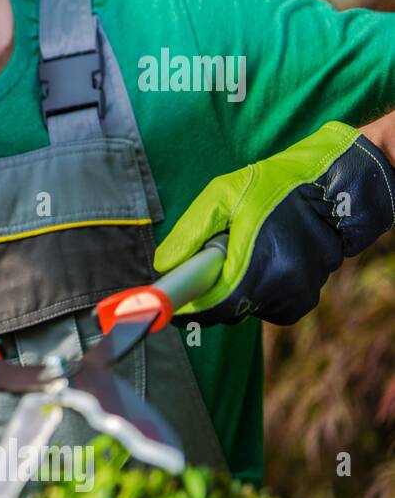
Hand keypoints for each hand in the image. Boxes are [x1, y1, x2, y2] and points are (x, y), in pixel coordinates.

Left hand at [155, 121, 394, 324]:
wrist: (334, 189)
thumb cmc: (275, 187)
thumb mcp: (222, 195)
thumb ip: (190, 232)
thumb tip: (164, 265)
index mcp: (256, 266)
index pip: (211, 308)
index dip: (187, 307)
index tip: (171, 303)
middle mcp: (279, 289)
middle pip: (225, 311)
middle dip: (209, 293)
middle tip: (209, 261)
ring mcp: (295, 297)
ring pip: (244, 309)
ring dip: (234, 290)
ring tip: (245, 253)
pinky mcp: (304, 301)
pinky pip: (265, 307)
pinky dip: (255, 291)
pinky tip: (263, 262)